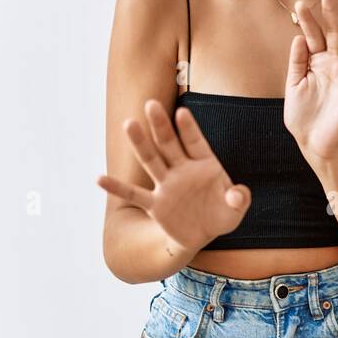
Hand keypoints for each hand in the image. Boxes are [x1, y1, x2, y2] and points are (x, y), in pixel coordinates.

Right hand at [97, 99, 251, 251]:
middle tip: (151, 104)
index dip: (189, 128)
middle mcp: (182, 170)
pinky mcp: (155, 204)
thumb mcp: (235, 209)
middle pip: (169, 144)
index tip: (181, 112)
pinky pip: (134, 194)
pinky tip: (99, 179)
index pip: (196, 142)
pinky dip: (117, 188)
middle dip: (161, 125)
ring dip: (140, 143)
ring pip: (151, 160)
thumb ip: (239, 199)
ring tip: (129, 123)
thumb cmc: (221, 214)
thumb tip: (237, 195)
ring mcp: (167, 185)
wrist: (202, 233)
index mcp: (205, 164)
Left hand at [283, 0, 337, 161]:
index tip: (300, 4)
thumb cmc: (302, 116)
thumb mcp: (292, 86)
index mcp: (316, 62)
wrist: (313, 142)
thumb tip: (298, 37)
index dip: (307, 21)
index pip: (312, 36)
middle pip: (334, 33)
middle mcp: (333, 64)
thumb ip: (296, 62)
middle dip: (331, 12)